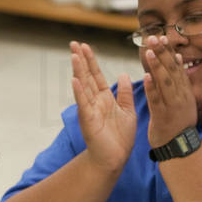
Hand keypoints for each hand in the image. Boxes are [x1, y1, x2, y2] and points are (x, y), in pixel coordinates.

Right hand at [71, 41, 135, 171]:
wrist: (115, 158)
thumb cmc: (120, 137)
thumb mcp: (127, 110)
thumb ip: (125, 93)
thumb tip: (124, 74)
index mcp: (105, 98)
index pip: (96, 75)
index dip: (91, 61)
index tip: (85, 46)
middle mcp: (94, 102)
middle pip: (87, 76)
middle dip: (81, 60)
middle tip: (74, 43)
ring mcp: (90, 110)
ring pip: (83, 87)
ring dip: (78, 71)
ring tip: (73, 55)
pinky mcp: (89, 121)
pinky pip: (84, 104)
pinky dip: (79, 92)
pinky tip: (75, 80)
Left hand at [142, 36, 198, 147]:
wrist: (179, 147)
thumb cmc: (176, 122)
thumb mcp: (180, 99)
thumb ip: (177, 80)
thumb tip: (176, 58)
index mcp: (185, 91)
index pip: (177, 67)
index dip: (169, 52)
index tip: (163, 37)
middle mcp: (181, 96)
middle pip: (172, 71)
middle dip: (163, 53)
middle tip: (154, 38)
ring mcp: (173, 106)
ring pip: (165, 83)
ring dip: (157, 66)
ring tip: (149, 52)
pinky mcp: (164, 117)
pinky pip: (157, 100)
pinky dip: (152, 88)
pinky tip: (146, 77)